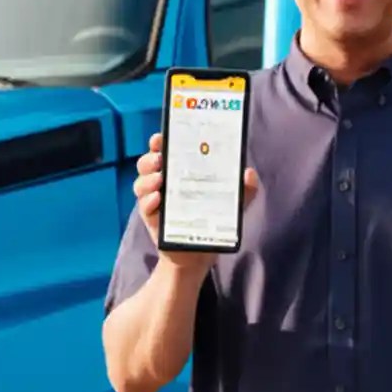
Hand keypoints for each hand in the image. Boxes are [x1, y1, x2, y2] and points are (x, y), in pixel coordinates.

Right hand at [133, 132, 259, 272]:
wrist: (200, 255)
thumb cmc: (213, 221)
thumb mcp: (233, 204)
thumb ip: (245, 189)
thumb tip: (249, 173)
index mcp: (179, 172)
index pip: (164, 151)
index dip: (159, 142)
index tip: (162, 137)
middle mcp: (162, 183)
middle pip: (147, 163)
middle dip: (150, 157)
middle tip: (160, 159)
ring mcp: (154, 201)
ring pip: (141, 183)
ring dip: (147, 178)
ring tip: (160, 179)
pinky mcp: (152, 220)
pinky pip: (144, 207)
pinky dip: (149, 201)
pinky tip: (158, 199)